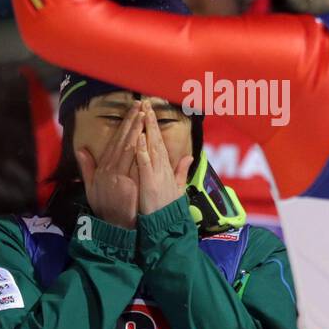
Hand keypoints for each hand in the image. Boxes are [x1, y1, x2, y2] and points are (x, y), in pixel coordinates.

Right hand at [74, 101, 142, 229]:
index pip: (116, 142)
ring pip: (128, 148)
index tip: (132, 112)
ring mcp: (118, 175)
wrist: (112, 226)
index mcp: (104, 168)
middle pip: (123, 141)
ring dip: (136, 130)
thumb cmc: (105, 207)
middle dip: (132, 122)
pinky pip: (132, 163)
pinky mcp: (125, 183)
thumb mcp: (92, 187)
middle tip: (141, 106)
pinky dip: (137, 148)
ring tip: (143, 115)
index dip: (124, 126)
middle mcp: (109, 169)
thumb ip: (87, 167)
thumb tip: (80, 149)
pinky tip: (143, 137)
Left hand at [135, 103, 192, 217]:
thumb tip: (190, 156)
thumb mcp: (178, 187)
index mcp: (166, 167)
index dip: (153, 125)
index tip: (148, 110)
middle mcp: (163, 167)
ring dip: (147, 130)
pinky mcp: (150, 183)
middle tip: (145, 103)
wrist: (167, 225)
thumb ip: (182, 170)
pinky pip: (145, 164)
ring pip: (152, 147)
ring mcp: (157, 174)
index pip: (159, 141)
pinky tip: (139, 139)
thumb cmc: (168, 207)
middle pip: (156, 139)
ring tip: (142, 113)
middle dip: (150, 120)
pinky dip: (142, 151)